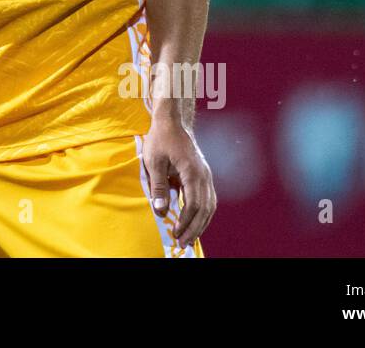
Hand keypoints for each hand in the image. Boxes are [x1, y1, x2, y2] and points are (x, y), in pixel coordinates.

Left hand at [140, 116, 215, 247]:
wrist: (172, 122)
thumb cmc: (161, 139)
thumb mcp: (154, 162)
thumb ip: (158, 187)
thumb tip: (161, 211)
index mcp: (192, 172)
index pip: (193, 204)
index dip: (185, 221)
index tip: (175, 233)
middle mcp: (204, 175)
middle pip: (204, 208)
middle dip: (194, 228)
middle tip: (183, 243)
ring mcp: (206, 175)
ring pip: (209, 205)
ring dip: (200, 223)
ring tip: (189, 237)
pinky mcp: (204, 175)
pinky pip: (208, 199)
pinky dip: (203, 213)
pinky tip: (195, 222)